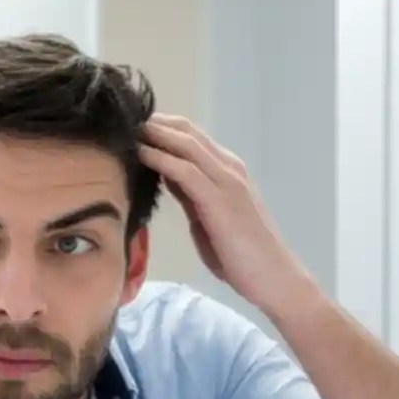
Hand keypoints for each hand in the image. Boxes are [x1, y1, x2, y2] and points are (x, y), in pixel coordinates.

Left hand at [138, 113, 316, 316]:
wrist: (274, 278)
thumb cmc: (241, 255)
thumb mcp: (207, 217)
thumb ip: (189, 194)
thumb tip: (164, 176)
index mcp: (227, 171)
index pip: (191, 137)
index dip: (161, 128)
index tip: (131, 126)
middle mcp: (229, 168)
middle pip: (186, 131)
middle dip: (154, 122)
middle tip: (124, 119)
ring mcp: (227, 182)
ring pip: (186, 144)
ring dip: (154, 133)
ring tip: (126, 127)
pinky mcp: (220, 200)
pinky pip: (185, 170)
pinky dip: (161, 157)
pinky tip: (140, 153)